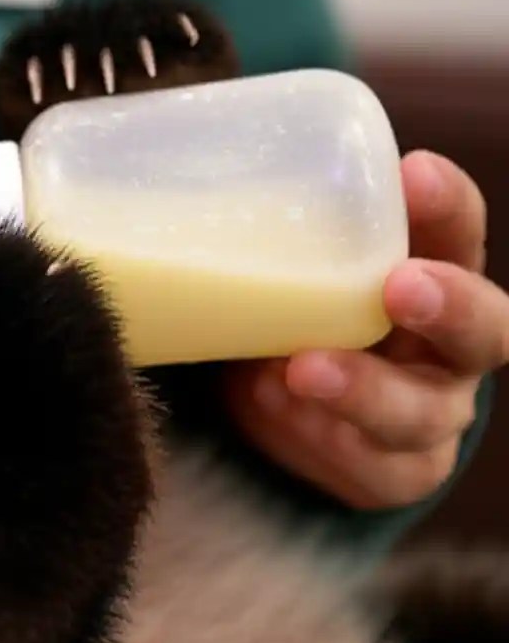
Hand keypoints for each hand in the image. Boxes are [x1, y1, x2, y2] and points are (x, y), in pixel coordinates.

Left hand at [223, 151, 505, 509]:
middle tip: (401, 285)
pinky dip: (323, 439)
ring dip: (365, 389)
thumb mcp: (280, 266)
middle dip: (450, 305)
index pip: (458, 230)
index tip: (412, 171)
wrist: (281, 405)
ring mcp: (429, 412)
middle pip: (484, 327)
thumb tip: (165, 188)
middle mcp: (448, 344)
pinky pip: (373, 467)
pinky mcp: (393, 472)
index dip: (446, 204)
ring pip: (422, 410)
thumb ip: (261, 235)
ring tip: (302, 369)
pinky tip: (277, 409)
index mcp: (433, 272)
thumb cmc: (290, 306)